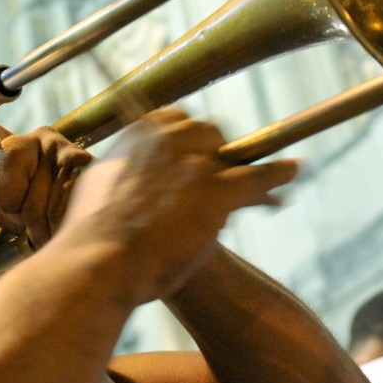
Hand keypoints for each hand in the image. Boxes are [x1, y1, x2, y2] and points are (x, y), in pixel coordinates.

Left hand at [0, 125, 92, 249]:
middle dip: (9, 195)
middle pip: (1, 156)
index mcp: (21, 148)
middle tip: (28, 212)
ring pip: (20, 182)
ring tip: (51, 216)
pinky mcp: (80, 160)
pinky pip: (43, 190)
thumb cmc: (54, 222)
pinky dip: (50, 213)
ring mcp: (61, 147)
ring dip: (31, 214)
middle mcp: (41, 139)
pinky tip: (65, 213)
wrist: (94, 237)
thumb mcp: (12, 215)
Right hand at [57, 107, 298, 303]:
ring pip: (234, 156)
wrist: (99, 261)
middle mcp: (169, 139)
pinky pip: (257, 178)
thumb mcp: (96, 187)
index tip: (196, 153)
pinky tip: (292, 172)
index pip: (176, 120)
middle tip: (223, 175)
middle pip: (209, 133)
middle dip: (218, 153)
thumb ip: (118, 171)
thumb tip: (119, 172)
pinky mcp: (217, 191)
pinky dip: (278, 173)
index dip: (191, 140)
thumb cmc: (89, 236)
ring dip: (251, 165)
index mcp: (138, 133)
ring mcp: (196, 163)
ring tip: (276, 172)